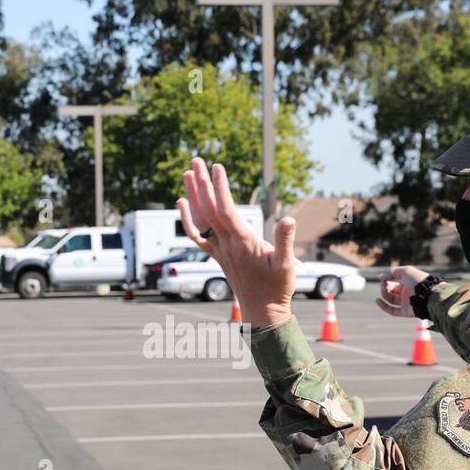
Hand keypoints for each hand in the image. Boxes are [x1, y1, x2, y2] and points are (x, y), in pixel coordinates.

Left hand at [176, 157, 295, 327]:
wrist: (262, 310)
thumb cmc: (277, 287)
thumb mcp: (287, 264)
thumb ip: (285, 241)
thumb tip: (288, 219)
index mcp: (243, 242)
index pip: (227, 210)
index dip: (220, 188)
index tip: (217, 167)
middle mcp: (227, 244)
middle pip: (209, 209)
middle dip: (201, 183)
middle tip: (196, 159)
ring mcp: (219, 250)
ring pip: (201, 218)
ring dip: (193, 194)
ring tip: (188, 172)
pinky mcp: (217, 255)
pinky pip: (197, 235)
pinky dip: (186, 218)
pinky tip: (181, 203)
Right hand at [375, 265, 429, 317]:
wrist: (428, 294)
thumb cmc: (419, 281)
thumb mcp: (405, 271)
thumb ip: (392, 272)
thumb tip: (380, 277)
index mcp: (408, 283)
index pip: (394, 282)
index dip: (386, 280)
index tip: (382, 279)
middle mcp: (407, 293)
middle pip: (391, 291)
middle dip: (385, 287)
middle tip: (383, 284)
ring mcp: (406, 303)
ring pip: (390, 299)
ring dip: (383, 294)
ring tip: (383, 289)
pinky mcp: (405, 312)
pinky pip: (391, 310)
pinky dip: (383, 306)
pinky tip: (377, 300)